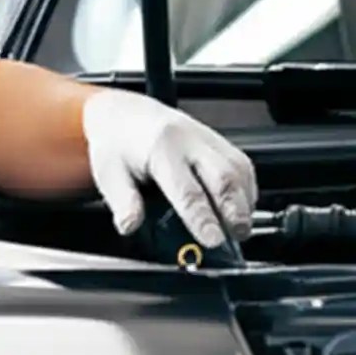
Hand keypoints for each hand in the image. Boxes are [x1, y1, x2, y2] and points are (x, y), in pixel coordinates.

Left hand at [82, 88, 257, 247]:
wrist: (124, 114)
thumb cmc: (117, 144)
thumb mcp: (108, 174)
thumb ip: (123, 202)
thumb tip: (130, 226)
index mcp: (162, 149)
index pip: (188, 191)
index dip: (203, 219)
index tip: (213, 240)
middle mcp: (190, 140)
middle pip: (224, 178)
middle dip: (235, 211)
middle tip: (237, 238)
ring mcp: (207, 138)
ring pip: (239, 170)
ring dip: (244, 202)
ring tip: (241, 229)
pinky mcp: (217, 141)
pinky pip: (241, 164)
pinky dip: (246, 188)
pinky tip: (242, 207)